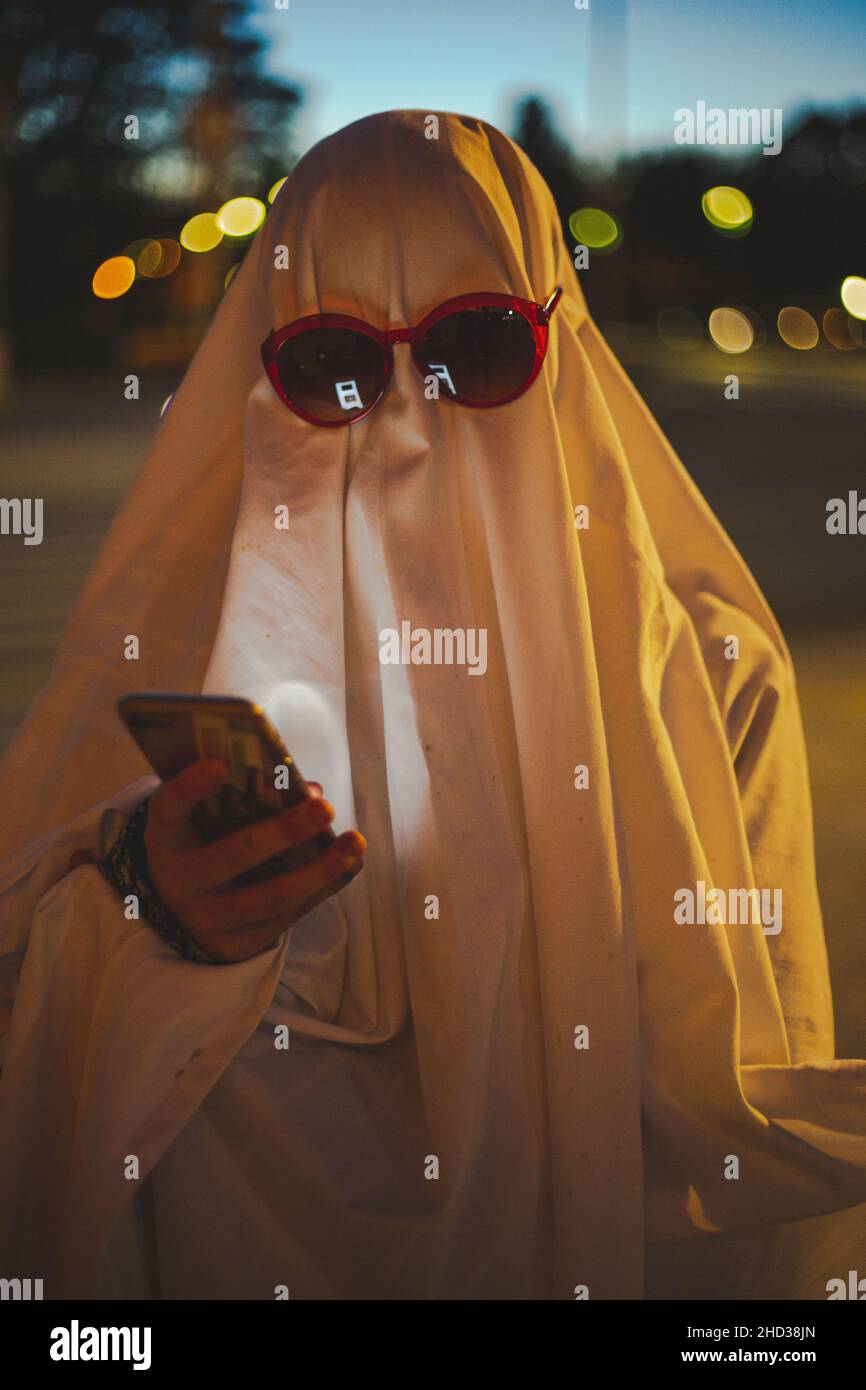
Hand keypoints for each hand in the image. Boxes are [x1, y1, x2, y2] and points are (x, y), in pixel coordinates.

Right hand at [144, 757, 364, 963]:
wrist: (184, 914)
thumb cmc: (203, 846)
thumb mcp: (201, 821)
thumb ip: (243, 797)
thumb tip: (311, 791)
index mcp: (165, 840)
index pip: (168, 809)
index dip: (190, 787)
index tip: (219, 762)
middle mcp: (180, 882)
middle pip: (234, 856)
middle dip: (283, 832)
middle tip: (323, 807)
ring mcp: (208, 919)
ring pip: (271, 896)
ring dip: (320, 870)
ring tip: (354, 843)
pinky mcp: (238, 944)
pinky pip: (288, 916)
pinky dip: (323, 889)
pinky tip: (348, 866)